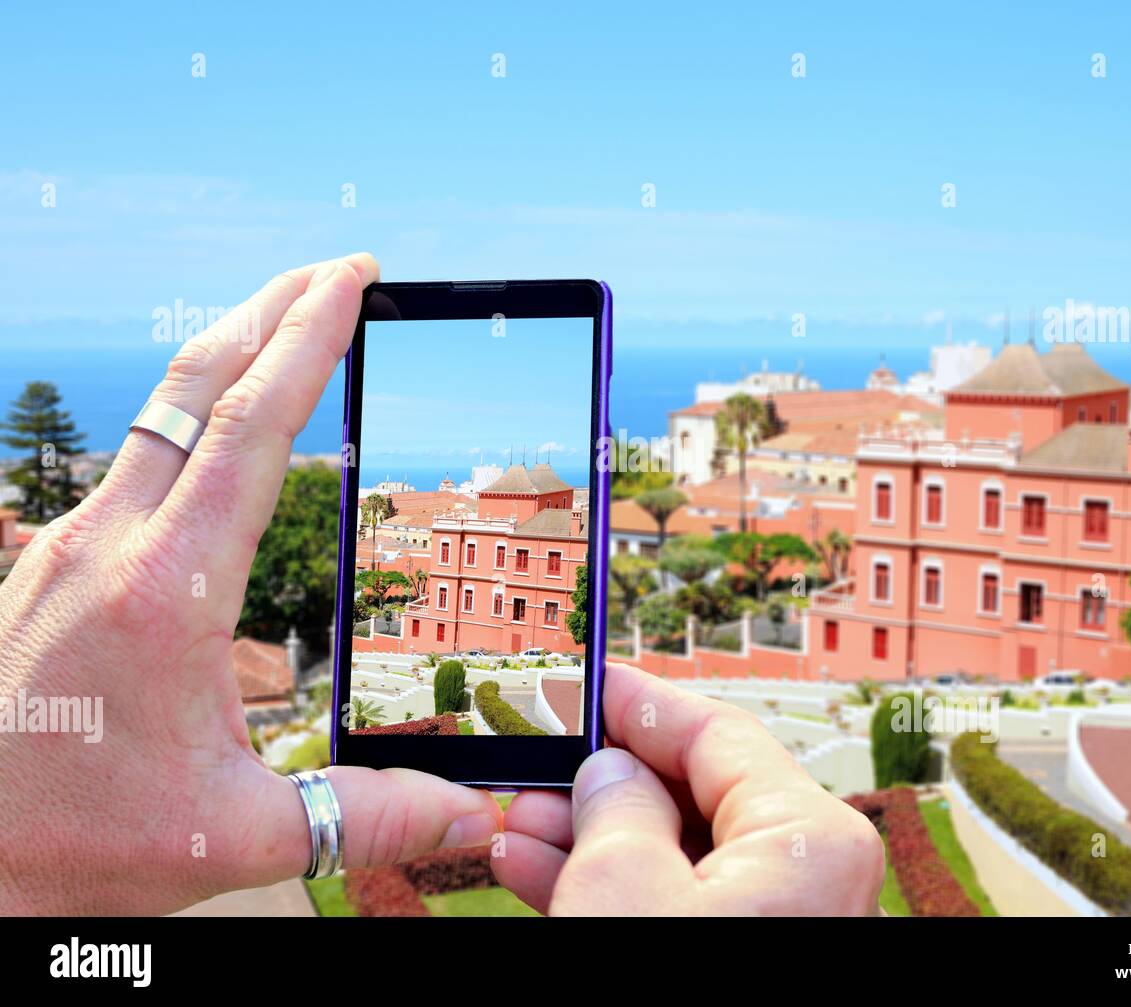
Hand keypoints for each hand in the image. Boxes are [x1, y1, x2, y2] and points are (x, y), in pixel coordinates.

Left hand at [0, 255, 502, 914]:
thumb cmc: (74, 846)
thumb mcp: (236, 838)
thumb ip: (367, 813)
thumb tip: (472, 813)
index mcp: (166, 589)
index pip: (253, 428)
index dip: (310, 342)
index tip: (354, 280)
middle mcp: (110, 546)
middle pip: (196, 384)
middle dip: (272, 309)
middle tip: (338, 272)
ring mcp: (69, 548)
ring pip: (159, 413)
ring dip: (230, 356)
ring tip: (289, 328)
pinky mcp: (53, 566)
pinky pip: (135, 461)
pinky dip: (193, 418)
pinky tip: (220, 436)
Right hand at [492, 662, 883, 914]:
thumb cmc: (670, 999)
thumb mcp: (623, 888)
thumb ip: (615, 807)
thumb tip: (610, 771)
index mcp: (810, 838)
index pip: (717, 733)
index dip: (641, 703)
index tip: (587, 683)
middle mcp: (812, 875)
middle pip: (696, 794)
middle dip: (604, 781)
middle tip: (536, 771)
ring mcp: (784, 921)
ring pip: (680, 854)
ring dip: (594, 838)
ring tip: (522, 830)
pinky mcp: (751, 952)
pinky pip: (681, 904)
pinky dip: (617, 888)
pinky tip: (544, 873)